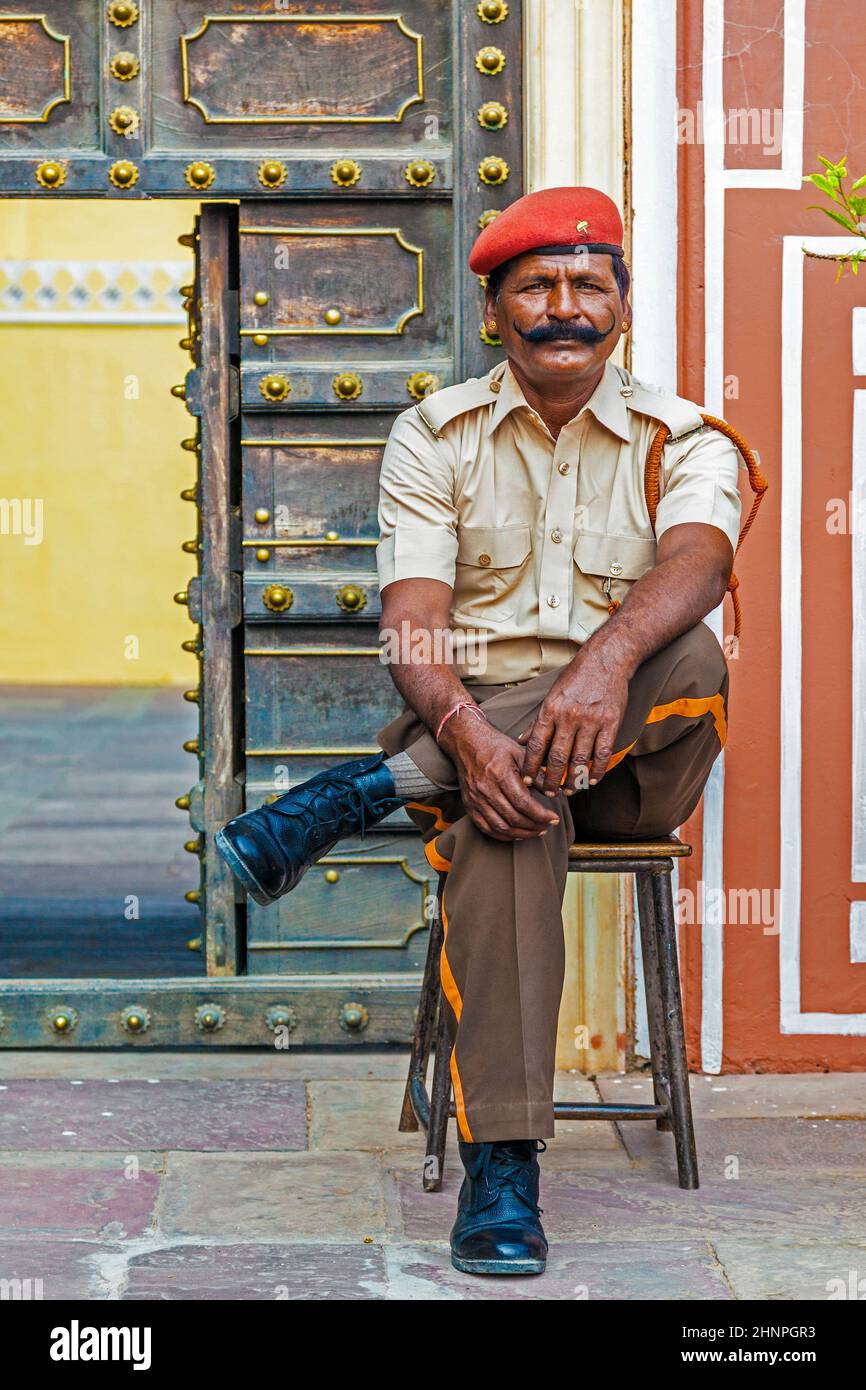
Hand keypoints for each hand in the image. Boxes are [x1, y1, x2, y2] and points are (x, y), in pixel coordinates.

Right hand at [442, 718, 561, 841]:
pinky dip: (503, 835)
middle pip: (513, 818)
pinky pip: (486, 828)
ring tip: (536, 832)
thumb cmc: (495, 746)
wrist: (467, 743)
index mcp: (500, 774)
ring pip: (500, 827)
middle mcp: (486, 789)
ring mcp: (476, 799)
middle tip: (548, 826)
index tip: (553, 818)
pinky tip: (517, 833)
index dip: (541, 815)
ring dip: (522, 834)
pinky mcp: (469, 806)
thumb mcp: (520, 753)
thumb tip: (555, 792)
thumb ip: (538, 774)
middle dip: (534, 826)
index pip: (523, 803)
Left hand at [518, 649, 629, 796]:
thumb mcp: (551, 696)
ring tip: (569, 791)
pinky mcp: (611, 723)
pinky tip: (592, 780)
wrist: (606, 660)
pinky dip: (597, 771)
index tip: (528, 781)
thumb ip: (538, 721)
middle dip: (551, 780)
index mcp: (550, 710)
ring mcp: (591, 721)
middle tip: (549, 793)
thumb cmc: (576, 678)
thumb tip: (521, 741)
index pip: (535, 745)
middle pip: (557, 758)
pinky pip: (603, 754)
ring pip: (580, 760)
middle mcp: (569, 717)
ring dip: (573, 780)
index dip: (530, 767)